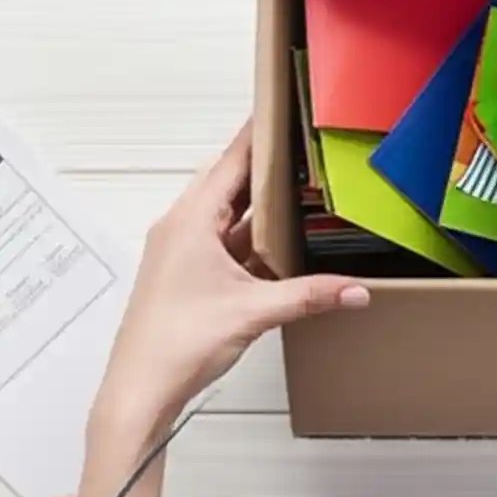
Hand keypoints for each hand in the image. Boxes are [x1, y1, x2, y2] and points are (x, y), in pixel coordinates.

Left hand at [93, 122, 369, 429]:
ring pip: (225, 214)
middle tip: (295, 143)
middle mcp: (180, 228)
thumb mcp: (255, 311)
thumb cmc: (177, 344)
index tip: (276, 107)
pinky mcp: (184, 274)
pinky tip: (276, 242)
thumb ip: (311, 295)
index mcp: (190, 221)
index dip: (256, 134)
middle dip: (262, 165)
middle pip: (227, 182)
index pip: (230, 163)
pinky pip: (222, 241)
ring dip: (257, 204)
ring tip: (295, 187)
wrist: (139, 389)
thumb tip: (357, 290)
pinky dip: (249, 236)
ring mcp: (180, 252)